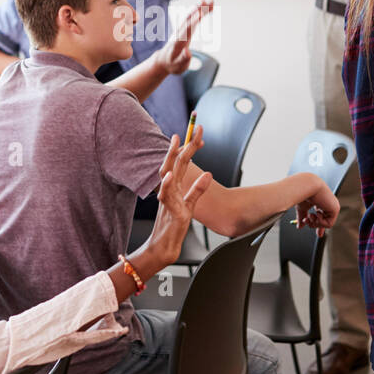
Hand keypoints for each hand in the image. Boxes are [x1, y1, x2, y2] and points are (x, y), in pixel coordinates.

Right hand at [135, 130, 212, 275]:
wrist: (165, 246)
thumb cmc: (174, 225)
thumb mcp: (189, 205)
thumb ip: (198, 190)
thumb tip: (208, 174)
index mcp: (174, 186)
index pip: (181, 162)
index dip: (190, 147)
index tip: (198, 133)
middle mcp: (169, 188)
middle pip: (175, 162)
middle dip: (185, 144)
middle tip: (194, 127)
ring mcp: (168, 198)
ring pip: (168, 173)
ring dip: (172, 157)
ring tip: (178, 141)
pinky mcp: (170, 210)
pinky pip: (166, 196)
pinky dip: (167, 185)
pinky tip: (170, 174)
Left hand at [154, 0, 213, 75]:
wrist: (165, 60)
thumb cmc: (173, 65)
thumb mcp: (178, 66)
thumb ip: (183, 59)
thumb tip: (188, 52)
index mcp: (178, 42)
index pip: (186, 30)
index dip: (193, 22)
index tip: (200, 14)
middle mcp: (179, 33)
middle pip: (188, 20)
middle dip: (196, 11)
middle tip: (204, 1)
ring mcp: (183, 30)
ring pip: (191, 17)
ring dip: (200, 8)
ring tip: (209, 0)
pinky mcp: (187, 29)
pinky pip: (195, 19)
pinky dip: (202, 12)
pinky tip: (210, 7)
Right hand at [295, 180, 338, 236]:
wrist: (307, 186)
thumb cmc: (303, 194)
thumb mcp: (301, 208)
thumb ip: (302, 217)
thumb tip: (299, 227)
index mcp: (322, 202)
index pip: (323, 216)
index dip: (320, 226)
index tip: (318, 235)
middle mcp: (329, 204)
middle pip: (327, 221)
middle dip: (316, 226)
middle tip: (308, 224)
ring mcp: (333, 206)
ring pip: (326, 224)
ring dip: (315, 223)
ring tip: (310, 215)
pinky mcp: (335, 209)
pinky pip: (329, 224)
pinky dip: (320, 222)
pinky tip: (317, 213)